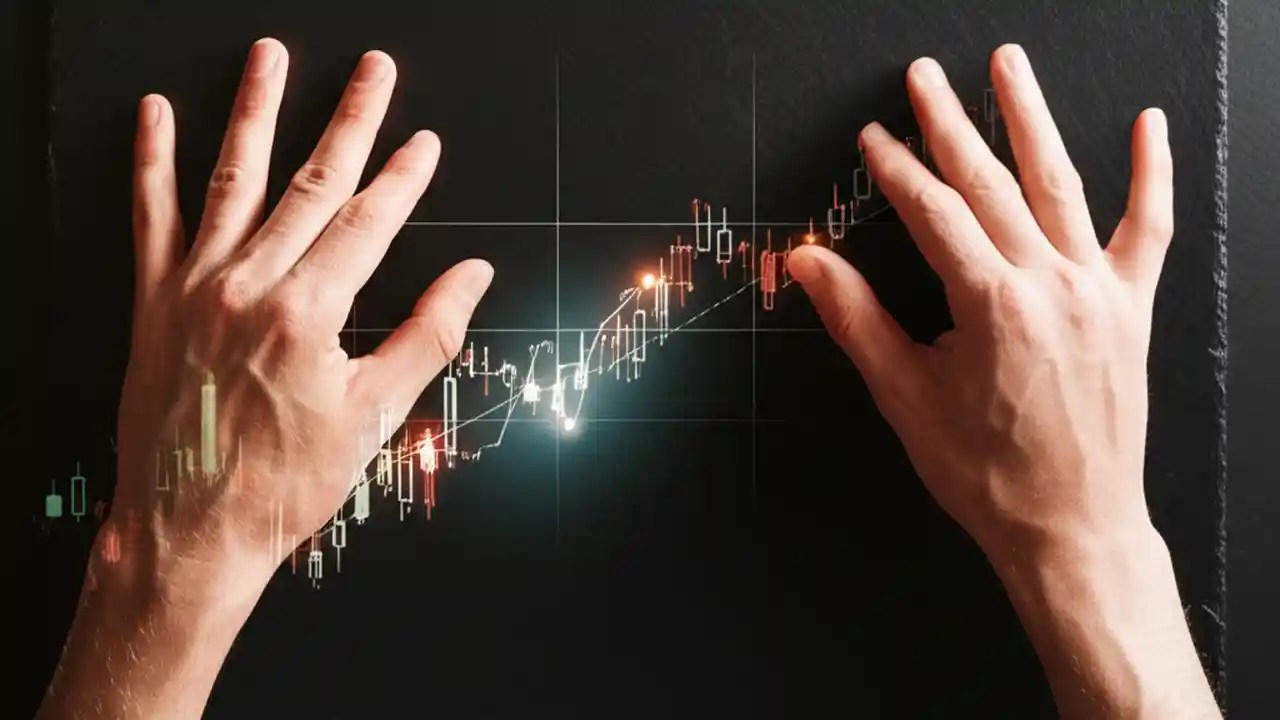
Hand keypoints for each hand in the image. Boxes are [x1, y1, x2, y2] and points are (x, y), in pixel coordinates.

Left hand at [40, 39, 491, 718]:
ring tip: (271, 58)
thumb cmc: (282, 484)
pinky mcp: (153, 303)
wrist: (189, 532)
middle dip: (348, 121)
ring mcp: (194, 287)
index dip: (403, 177)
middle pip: (310, 184)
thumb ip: (427, 336)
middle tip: (372, 71)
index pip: (367, 223)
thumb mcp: (374, 416)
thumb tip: (471, 278)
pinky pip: (149, 217)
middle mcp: (248, 286)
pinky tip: (153, 114)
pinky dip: (150, 161)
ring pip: (231, 179)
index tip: (424, 141)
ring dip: (256, 112)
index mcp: (307, 313)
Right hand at [789, 44, 1217, 717]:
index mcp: (992, 305)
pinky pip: (1148, 228)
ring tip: (1009, 66)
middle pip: (992, 183)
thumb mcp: (904, 397)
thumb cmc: (989, 475)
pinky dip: (1151, 175)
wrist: (1071, 528)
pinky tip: (1148, 127)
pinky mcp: (1130, 309)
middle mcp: (1051, 285)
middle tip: (924, 78)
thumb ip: (856, 318)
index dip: (898, 169)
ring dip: (1031, 119)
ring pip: (1062, 185)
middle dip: (951, 124)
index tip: (875, 138)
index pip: (936, 213)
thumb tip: (812, 262)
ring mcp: (1098, 292)